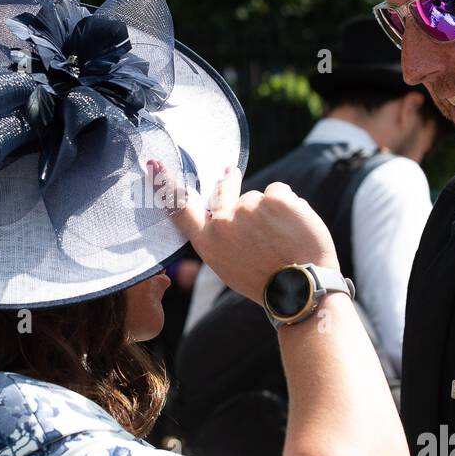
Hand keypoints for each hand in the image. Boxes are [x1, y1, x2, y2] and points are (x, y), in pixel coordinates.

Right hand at [148, 159, 338, 305]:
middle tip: (230, 172)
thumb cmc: (265, 281)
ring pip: (258, 195)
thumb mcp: (228, 265)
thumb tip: (223, 209)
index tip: (155, 165)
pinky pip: (279, 190)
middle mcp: (223, 223)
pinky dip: (289, 205)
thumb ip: (219, 236)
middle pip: (223, 189)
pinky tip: (294, 227)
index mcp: (207, 242)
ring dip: (270, 208)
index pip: (180, 208)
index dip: (166, 184)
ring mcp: (249, 208)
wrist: (300, 290)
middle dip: (228, 180)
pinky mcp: (275, 200)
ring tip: (282, 237)